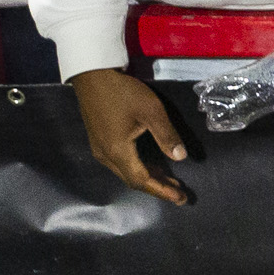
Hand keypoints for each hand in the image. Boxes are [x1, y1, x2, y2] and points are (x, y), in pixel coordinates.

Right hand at [69, 69, 189, 204]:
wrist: (93, 76)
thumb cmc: (123, 93)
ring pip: (126, 172)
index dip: (162, 191)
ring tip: (170, 182)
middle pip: (132, 180)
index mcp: (117, 152)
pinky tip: (152, 165)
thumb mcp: (151, 111)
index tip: (181, 198)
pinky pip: (120, 163)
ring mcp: (100, 149)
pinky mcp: (99, 141)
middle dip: (157, 188)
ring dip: (148, 178)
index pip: (142, 180)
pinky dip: (138, 168)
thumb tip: (180, 158)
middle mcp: (105, 156)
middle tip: (179, 194)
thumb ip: (166, 136)